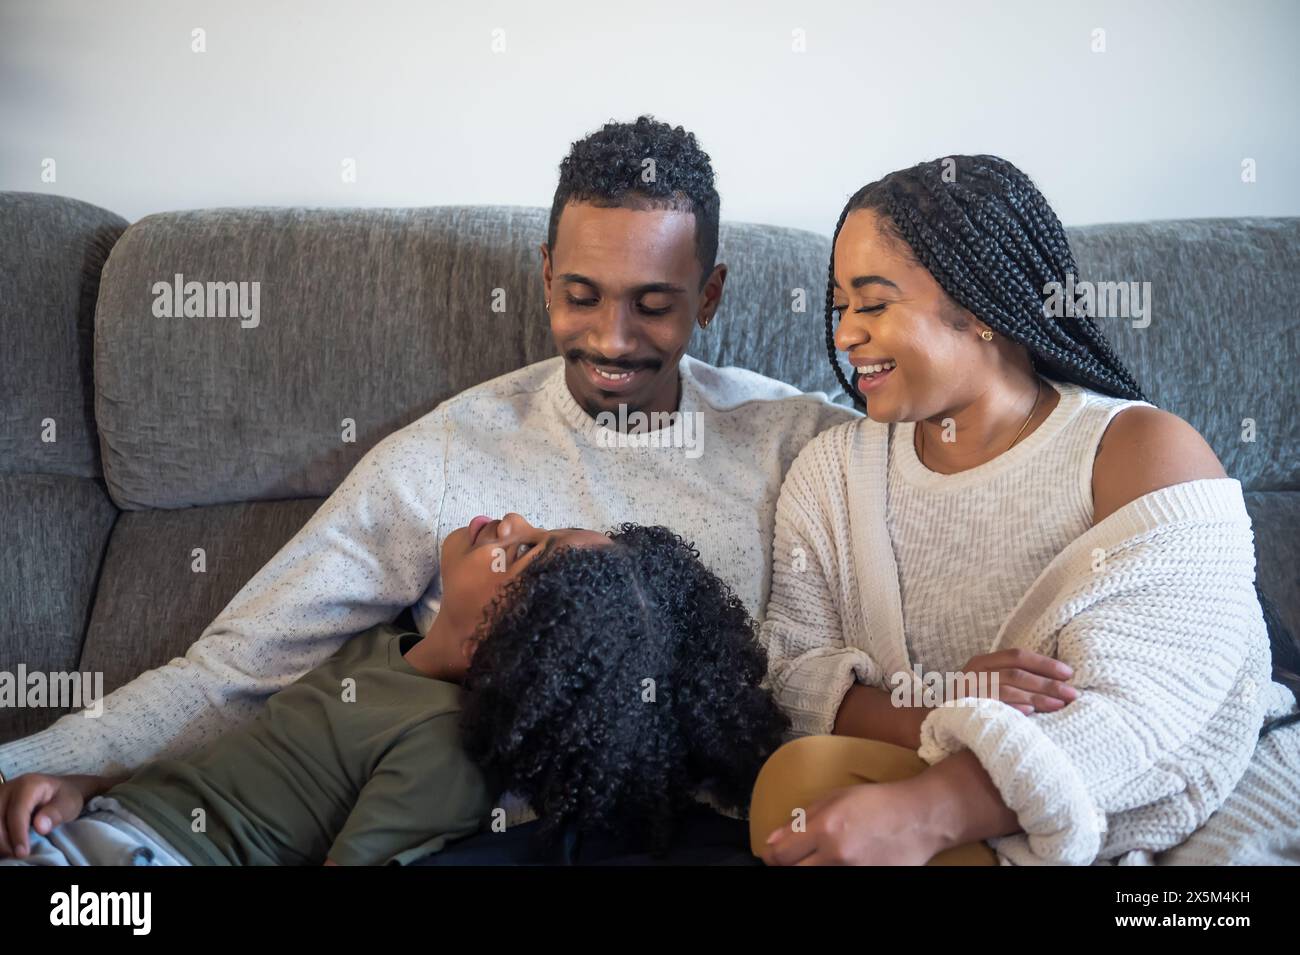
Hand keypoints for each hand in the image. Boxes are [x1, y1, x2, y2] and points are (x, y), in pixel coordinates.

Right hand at [0, 773, 93, 858]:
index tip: (23, 852)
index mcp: (29, 785)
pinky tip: (7, 845)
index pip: (17, 812)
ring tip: (12, 851)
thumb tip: (40, 827)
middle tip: (18, 854)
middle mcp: (9, 788)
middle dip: (4, 841)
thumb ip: (56, 814)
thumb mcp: (68, 804)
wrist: (57, 790)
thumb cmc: (64, 797)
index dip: (18, 834)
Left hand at [760, 780, 940, 865]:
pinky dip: (831, 872)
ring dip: (810, 869)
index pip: (781, 855)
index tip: (772, 853)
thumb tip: (772, 841)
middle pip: (793, 873)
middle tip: (791, 858)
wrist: (920, 817)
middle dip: (787, 865)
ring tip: (817, 857)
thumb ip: (801, 820)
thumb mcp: (835, 798)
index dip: (771, 856)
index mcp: (825, 828)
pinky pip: (838, 882)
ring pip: (814, 879)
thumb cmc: (877, 802)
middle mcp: (837, 855)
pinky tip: (837, 863)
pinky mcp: (868, 881)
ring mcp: (854, 873)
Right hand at [958, 647, 1078, 713]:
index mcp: (982, 661)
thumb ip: (1011, 678)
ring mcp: (968, 690)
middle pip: (1016, 673)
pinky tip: (1031, 713)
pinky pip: (993, 706)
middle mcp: (974, 672)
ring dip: (1037, 697)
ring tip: (1059, 705)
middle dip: (1047, 683)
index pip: (1017, 656)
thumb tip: (1054, 681)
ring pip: (1008, 689)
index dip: (1044, 663)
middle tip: (1071, 693)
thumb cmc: (971, 702)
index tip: (1068, 673)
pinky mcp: (965, 708)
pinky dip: (1013, 708)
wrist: (936, 721)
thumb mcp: (986, 682)